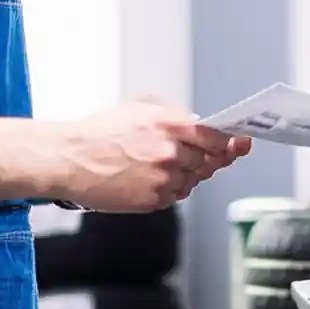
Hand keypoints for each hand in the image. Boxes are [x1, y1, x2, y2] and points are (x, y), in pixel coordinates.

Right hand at [55, 99, 250, 211]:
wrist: (70, 159)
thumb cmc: (100, 132)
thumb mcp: (140, 108)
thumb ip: (174, 115)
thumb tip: (198, 125)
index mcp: (169, 125)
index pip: (215, 137)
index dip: (229, 143)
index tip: (239, 144)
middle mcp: (170, 153)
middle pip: (208, 163)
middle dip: (201, 160)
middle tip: (184, 157)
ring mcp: (162, 179)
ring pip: (191, 182)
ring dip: (182, 176)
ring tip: (153, 167)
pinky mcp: (152, 200)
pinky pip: (173, 198)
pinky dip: (166, 191)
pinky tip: (145, 180)